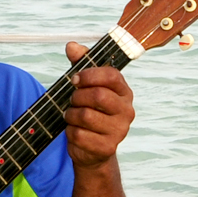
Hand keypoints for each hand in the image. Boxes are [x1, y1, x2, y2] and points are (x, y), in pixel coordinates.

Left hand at [63, 41, 135, 176]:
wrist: (92, 150)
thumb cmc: (89, 111)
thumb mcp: (85, 86)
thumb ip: (80, 64)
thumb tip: (72, 46)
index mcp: (124, 92)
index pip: (112, 75)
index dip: (89, 74)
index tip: (75, 79)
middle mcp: (127, 111)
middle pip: (98, 95)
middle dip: (77, 97)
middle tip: (73, 101)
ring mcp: (119, 131)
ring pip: (85, 116)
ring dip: (71, 115)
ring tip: (72, 117)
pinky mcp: (107, 148)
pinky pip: (80, 135)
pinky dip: (70, 132)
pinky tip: (75, 132)